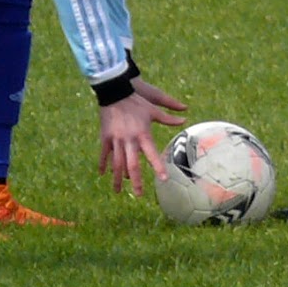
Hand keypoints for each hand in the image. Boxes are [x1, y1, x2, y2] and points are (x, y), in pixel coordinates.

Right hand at [96, 77, 186, 196]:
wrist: (114, 91)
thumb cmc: (136, 101)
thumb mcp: (153, 109)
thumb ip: (168, 117)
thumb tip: (185, 117)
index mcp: (143, 133)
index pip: (152, 153)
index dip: (157, 166)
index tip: (163, 179)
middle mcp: (129, 139)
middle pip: (132, 165)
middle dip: (136, 181)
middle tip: (139, 195)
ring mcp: (116, 139)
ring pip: (117, 163)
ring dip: (118, 178)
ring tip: (118, 191)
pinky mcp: (105, 136)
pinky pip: (104, 153)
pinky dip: (103, 164)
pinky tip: (102, 174)